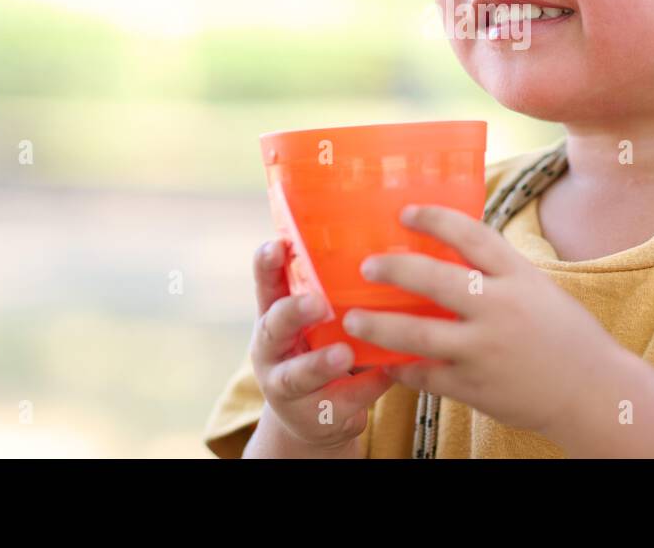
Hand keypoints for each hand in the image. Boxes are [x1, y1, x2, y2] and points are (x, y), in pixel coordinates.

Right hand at [249, 238, 393, 452]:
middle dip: (293, 314)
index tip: (277, 244)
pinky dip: (365, 388)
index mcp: (275, 315)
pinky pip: (339, 402)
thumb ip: (334, 288)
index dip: (266, 265)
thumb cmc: (322, 347)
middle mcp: (272, 349)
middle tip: (318, 303)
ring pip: (297, 375)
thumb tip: (384, 235)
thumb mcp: (319, 318)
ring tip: (344, 354)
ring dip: (320, 363)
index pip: (266, 284)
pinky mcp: (312, 417)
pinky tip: (387, 375)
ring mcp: (286, 386)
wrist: (314, 415)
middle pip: (272, 328)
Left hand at [342, 204, 623, 439]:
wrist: (593, 392)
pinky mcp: (476, 387)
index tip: (405, 211)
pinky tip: (385, 361)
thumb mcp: (537, 289)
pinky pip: (426, 376)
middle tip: (366, 266)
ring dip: (379, 326)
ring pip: (419, 335)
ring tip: (352, 320)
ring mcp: (485, 351)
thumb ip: (497, 271)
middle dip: (394, 269)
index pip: (472, 235)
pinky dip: (401, 368)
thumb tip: (448, 244)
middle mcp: (501, 309)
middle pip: (435, 281)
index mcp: (519, 277)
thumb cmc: (565, 335)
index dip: (435, 219)